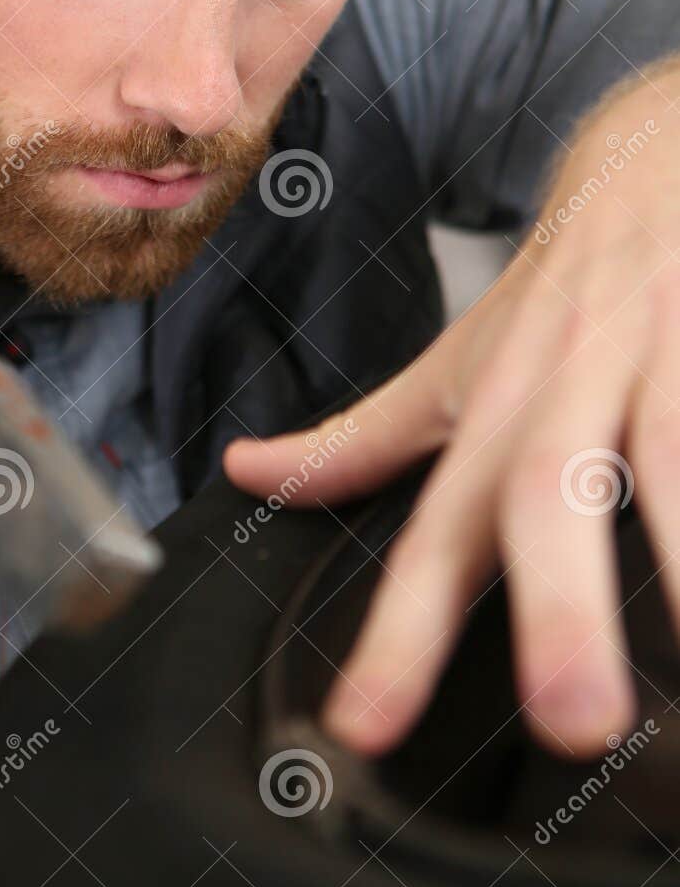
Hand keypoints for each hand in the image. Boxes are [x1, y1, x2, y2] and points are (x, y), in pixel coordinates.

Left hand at [225, 71, 679, 759]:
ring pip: (674, 454)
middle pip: (551, 495)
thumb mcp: (455, 365)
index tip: (364, 732)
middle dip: (559, 608)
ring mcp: (660, 359)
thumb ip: (359, 439)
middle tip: (572, 724)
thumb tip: (249, 474)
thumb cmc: (557, 289)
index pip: (434, 539)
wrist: (652, 154)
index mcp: (494, 420)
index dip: (394, 637)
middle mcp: (566, 393)